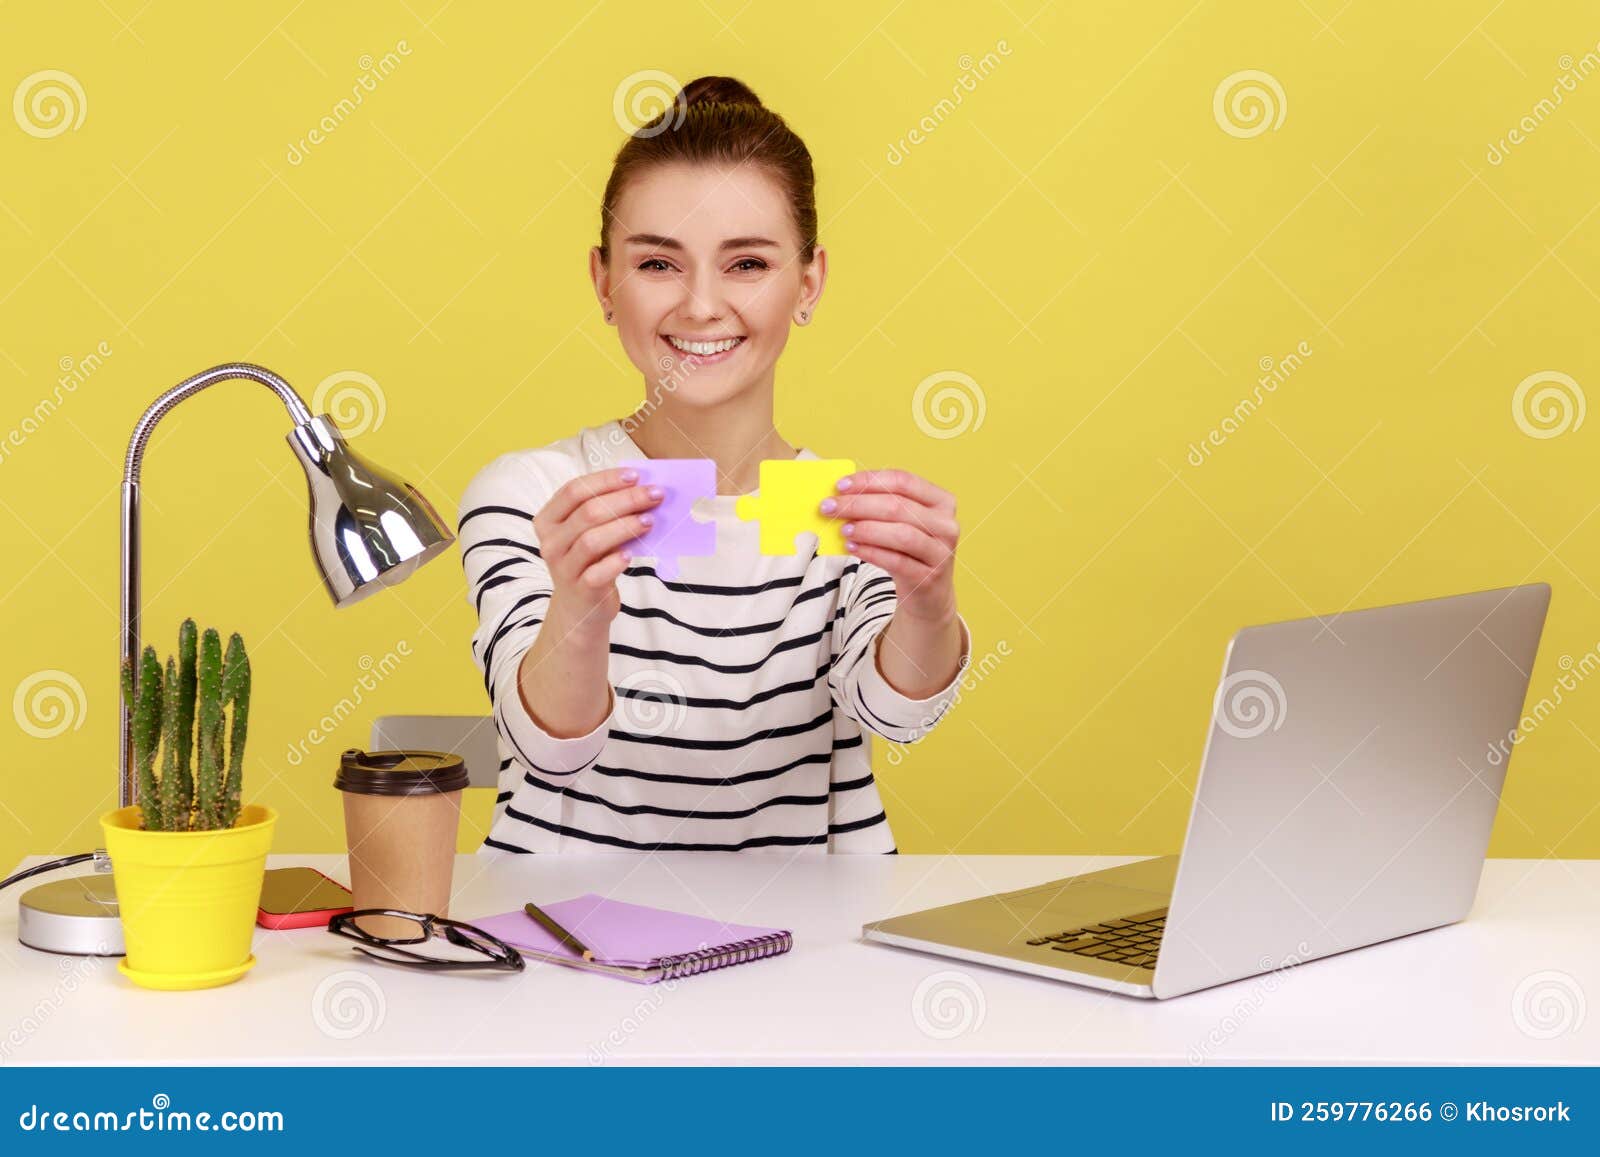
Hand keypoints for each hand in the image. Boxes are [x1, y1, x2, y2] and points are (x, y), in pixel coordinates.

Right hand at [535, 467, 662, 634]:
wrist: (580, 605)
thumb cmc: (589, 560)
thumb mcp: (589, 532)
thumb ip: (605, 511)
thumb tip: (641, 487)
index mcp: (549, 520)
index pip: (575, 490)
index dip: (606, 480)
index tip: (635, 476)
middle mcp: (551, 542)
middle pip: (588, 512)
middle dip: (626, 500)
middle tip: (654, 495)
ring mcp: (563, 567)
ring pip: (592, 540)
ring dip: (624, 527)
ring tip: (650, 521)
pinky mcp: (580, 590)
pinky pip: (597, 573)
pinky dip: (616, 561)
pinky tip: (632, 554)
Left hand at [820, 467, 958, 622]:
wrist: (928, 593)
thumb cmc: (910, 551)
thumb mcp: (903, 523)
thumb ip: (880, 506)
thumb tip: (841, 495)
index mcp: (941, 501)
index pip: (903, 481)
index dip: (869, 481)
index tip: (840, 485)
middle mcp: (946, 524)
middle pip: (898, 506)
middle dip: (858, 505)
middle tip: (830, 508)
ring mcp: (941, 552)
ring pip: (900, 534)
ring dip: (866, 529)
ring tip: (843, 530)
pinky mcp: (929, 577)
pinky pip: (896, 561)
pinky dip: (871, 552)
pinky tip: (852, 548)